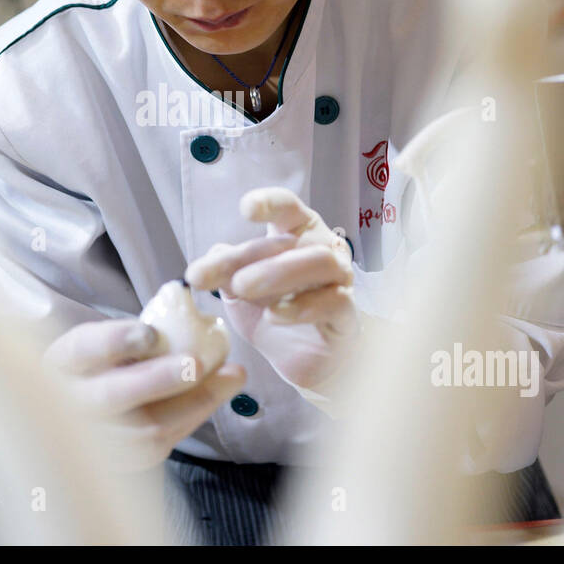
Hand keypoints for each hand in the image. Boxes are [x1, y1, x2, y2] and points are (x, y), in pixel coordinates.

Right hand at [42, 316, 245, 472]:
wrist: (82, 418)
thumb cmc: (100, 368)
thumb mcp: (101, 343)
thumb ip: (130, 333)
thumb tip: (180, 302)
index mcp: (62, 363)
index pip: (83, 349)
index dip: (116, 341)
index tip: (151, 332)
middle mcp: (69, 404)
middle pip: (111, 396)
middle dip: (157, 380)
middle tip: (196, 364)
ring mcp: (94, 441)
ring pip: (144, 430)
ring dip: (194, 402)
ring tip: (230, 376)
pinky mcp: (120, 464)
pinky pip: (161, 446)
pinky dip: (193, 417)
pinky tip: (216, 394)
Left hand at [184, 187, 359, 397]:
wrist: (302, 360)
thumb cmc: (275, 312)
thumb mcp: (240, 291)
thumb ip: (226, 271)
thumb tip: (215, 251)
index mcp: (298, 234)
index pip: (289, 208)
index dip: (271, 203)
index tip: (246, 208)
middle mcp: (324, 249)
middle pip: (295, 240)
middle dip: (254, 256)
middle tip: (226, 277)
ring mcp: (342, 281)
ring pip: (321, 262)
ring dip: (279, 272)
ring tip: (243, 289)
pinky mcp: (348, 315)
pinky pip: (335, 301)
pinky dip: (302, 306)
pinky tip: (274, 315)